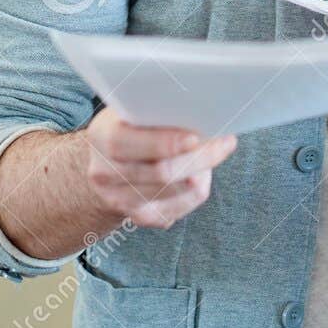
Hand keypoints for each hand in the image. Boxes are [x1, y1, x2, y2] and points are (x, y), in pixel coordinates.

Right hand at [84, 108, 236, 229]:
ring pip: (177, 190)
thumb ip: (154, 110)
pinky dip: (198, 188)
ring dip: (203, 170)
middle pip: (162, 172)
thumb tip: (200, 110)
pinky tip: (202, 172)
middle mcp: (105, 174)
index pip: (131, 144)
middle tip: (225, 141)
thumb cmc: (127, 128)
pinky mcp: (140, 217)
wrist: (105, 163)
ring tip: (217, 149)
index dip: (166, 143)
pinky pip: (180, 207)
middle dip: (200, 157)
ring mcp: (121, 200)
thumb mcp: (129, 110)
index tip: (196, 136)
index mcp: (102, 137)